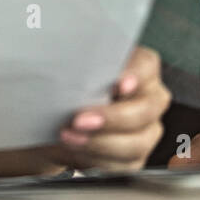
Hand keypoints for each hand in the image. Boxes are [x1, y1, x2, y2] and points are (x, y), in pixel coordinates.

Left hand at [0, 45, 169, 176]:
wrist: (56, 117)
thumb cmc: (68, 82)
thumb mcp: (69, 62)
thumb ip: (73, 53)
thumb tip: (50, 34)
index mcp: (140, 66)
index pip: (146, 66)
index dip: (135, 76)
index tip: (117, 86)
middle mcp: (150, 97)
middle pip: (145, 110)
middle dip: (111, 118)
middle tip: (79, 119)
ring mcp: (147, 130)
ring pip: (137, 143)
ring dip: (100, 143)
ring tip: (69, 136)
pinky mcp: (135, 157)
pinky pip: (124, 166)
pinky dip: (97, 160)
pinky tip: (76, 151)